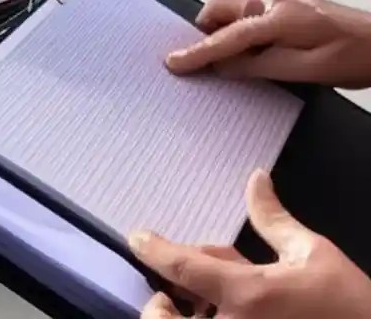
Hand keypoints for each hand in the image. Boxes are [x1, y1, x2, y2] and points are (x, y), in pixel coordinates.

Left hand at [131, 170, 370, 317]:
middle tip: (174, 293)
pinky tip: (236, 315)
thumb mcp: (312, 254)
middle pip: (162, 318)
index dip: (152, 249)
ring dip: (185, 318)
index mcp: (247, 295)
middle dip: (162, 304)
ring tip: (206, 305)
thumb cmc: (349, 304)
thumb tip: (256, 180)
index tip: (136, 238)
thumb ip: (273, 219)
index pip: (180, 268)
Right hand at [166, 0, 370, 88]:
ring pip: (235, 9)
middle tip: (206, 59)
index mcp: (279, 18)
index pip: (225, 37)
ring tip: (237, 58)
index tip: (173, 62)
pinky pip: (252, 11)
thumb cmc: (356, 58)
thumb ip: (258, 67)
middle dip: (206, 31)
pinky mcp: (292, 2)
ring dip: (226, 30)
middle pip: (221, 8)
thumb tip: (222, 66)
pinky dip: (243, 28)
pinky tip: (257, 49)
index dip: (197, 52)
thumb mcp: (305, 72)